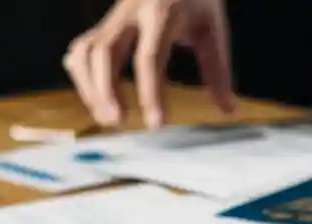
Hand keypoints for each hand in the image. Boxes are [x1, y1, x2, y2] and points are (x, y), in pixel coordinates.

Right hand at [64, 0, 235, 127]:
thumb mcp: (212, 29)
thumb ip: (218, 70)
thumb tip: (229, 109)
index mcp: (162, 12)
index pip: (150, 56)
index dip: (150, 93)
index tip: (156, 125)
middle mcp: (130, 11)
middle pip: (106, 51)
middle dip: (107, 89)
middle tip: (119, 122)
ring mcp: (112, 17)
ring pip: (86, 50)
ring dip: (90, 88)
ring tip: (107, 118)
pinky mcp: (103, 24)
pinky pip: (82, 49)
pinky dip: (82, 77)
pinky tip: (95, 98)